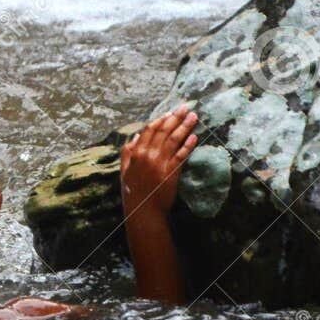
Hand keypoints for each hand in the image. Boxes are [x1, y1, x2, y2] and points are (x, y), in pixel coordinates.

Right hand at [121, 104, 197, 220]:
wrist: (143, 211)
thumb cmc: (133, 192)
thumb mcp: (124, 171)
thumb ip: (127, 153)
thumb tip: (135, 136)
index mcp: (136, 153)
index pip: (149, 131)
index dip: (160, 120)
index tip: (170, 113)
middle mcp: (148, 155)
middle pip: (164, 132)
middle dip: (176, 118)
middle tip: (186, 108)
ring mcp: (160, 163)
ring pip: (174, 140)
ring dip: (185, 127)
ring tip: (194, 117)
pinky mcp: (172, 172)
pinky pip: (181, 155)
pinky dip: (188, 145)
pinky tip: (195, 137)